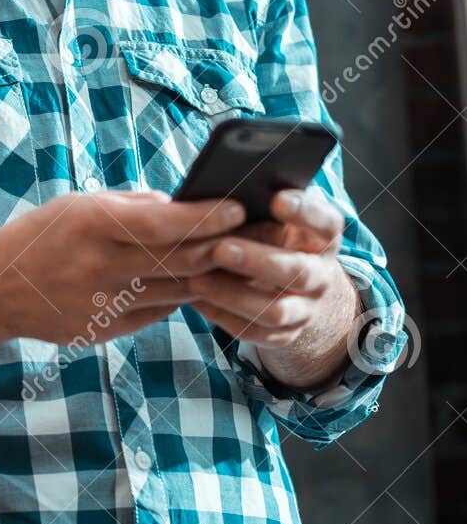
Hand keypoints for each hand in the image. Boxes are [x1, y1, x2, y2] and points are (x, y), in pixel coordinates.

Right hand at [0, 187, 245, 347]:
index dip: (205, 217)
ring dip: (210, 275)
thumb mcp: (80, 205)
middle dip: (222, 246)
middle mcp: (98, 267)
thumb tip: (183, 208)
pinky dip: (179, 294)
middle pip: (177, 259)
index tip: (237, 208)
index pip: (163, 223)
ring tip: (241, 261)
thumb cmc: (43, 235)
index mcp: (91, 225)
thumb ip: (132, 207)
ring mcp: (101, 304)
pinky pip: (157, 311)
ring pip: (174, 289)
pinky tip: (200, 283)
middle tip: (257, 235)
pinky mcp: (104, 330)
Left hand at [184, 185, 360, 387]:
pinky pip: (254, 332)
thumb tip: (223, 188)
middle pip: (298, 272)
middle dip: (257, 260)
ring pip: (276, 311)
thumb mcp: (279, 219)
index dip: (305, 212)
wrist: (299, 290)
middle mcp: (321, 276)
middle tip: (220, 248)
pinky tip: (195, 299)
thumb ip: (261, 205)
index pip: (327, 224)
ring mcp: (306, 309)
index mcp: (324, 239)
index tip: (276, 198)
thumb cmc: (276, 239)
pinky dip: (222, 316)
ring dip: (234, 295)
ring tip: (197, 279)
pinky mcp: (284, 335)